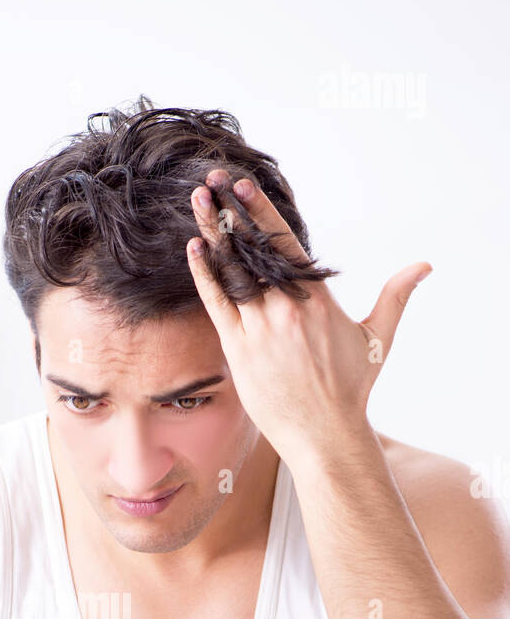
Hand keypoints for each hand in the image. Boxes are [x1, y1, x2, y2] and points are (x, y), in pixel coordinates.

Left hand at [186, 168, 431, 466]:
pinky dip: (205, 276)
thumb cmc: (350, 389)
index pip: (284, 244)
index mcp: (316, 299)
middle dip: (228, 214)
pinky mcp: (239, 350)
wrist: (324, 434)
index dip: (260, 212)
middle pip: (252, 251)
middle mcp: (286, 308)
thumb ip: (395, 296)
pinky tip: (194, 250)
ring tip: (197, 204)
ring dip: (212, 236)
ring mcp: (260, 328)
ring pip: (231, 272)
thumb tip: (424, 266)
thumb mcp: (377, 338)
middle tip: (209, 184)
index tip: (242, 187)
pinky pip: (217, 305)